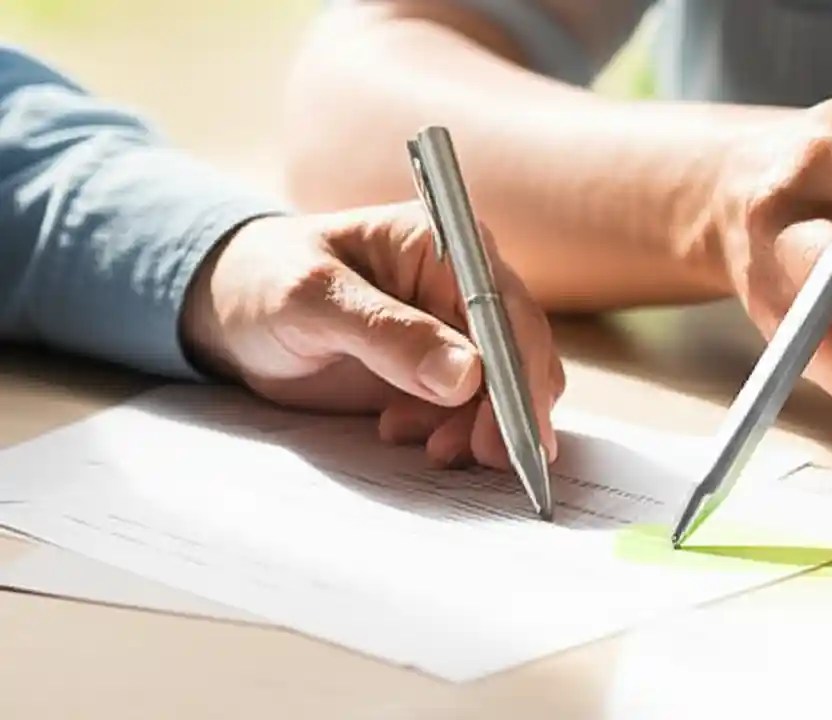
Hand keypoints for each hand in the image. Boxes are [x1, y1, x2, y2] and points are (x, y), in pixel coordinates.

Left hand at [180, 202, 564, 467]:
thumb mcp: (311, 301)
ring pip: (507, 388)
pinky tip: (403, 431)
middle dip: (507, 410)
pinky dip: (456, 432)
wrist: (233, 308)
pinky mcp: (441, 368)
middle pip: (520, 352)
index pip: (506, 311)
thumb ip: (387, 334)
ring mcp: (456, 328)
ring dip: (480, 427)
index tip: (512, 431)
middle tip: (479, 455)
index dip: (518, 372)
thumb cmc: (266, 281)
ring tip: (427, 446)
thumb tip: (466, 375)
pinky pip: (476, 409)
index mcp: (443, 244)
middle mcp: (464, 282)